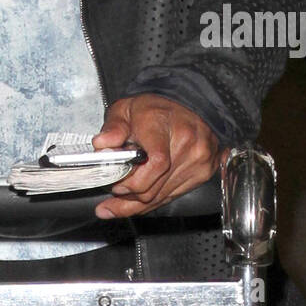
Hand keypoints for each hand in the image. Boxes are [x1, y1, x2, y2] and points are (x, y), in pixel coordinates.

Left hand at [91, 95, 223, 218]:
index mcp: (163, 123)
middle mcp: (186, 142)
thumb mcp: (125, 109)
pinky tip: (141, 197)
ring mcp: (198, 159)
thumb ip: (113, 128)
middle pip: (155, 186)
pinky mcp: (203, 172)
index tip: (116, 184)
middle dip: (130, 193)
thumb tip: (102, 145)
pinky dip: (155, 198)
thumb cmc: (154, 108)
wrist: (186, 104)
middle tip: (114, 188)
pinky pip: (174, 196)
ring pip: (162, 196)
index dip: (133, 181)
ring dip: (140, 200)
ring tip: (123, 195)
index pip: (156, 162)